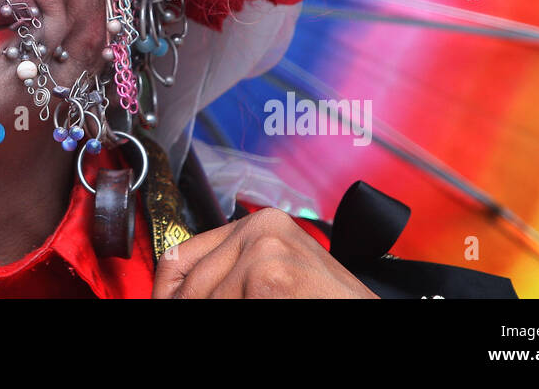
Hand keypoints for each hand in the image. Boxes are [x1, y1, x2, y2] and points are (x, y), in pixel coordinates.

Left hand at [152, 207, 378, 298]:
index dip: (169, 289)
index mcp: (262, 222)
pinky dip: (226, 316)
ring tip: (245, 308)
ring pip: (201, 300)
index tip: (166, 302)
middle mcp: (261, 228)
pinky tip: (256, 310)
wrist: (373, 313)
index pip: (181, 254)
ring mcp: (264, 252)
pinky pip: (221, 309)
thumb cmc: (331, 301)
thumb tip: (177, 290)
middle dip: (184, 306)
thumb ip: (233, 272)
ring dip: (206, 314)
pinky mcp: (268, 280)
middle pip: (188, 283)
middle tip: (180, 312)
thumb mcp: (279, 275)